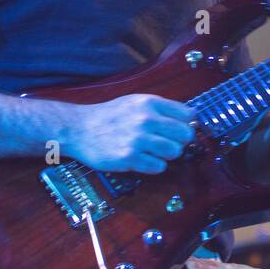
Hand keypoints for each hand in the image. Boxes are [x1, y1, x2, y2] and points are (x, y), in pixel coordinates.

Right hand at [62, 93, 194, 173]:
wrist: (79, 128)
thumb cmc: (109, 116)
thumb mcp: (135, 102)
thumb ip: (160, 109)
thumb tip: (190, 118)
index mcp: (149, 102)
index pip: (187, 114)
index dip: (186, 124)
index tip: (179, 129)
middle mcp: (146, 119)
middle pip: (186, 135)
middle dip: (180, 141)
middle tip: (168, 143)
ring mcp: (138, 139)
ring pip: (175, 152)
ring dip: (167, 155)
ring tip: (154, 152)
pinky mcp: (129, 158)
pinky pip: (159, 167)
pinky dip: (155, 166)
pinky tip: (143, 159)